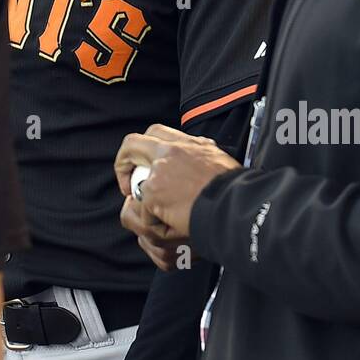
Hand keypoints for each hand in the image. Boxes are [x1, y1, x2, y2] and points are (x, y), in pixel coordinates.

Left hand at [115, 125, 240, 267]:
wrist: (235, 206)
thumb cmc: (235, 190)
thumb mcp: (219, 160)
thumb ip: (202, 154)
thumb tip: (200, 149)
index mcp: (187, 144)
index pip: (155, 131)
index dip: (143, 148)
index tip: (146, 166)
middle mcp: (169, 152)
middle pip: (131, 145)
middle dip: (123, 164)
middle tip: (129, 188)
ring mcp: (159, 172)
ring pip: (135, 186)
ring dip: (142, 206)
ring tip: (157, 220)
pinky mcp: (154, 194)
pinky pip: (144, 212)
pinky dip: (155, 224)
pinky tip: (172, 228)